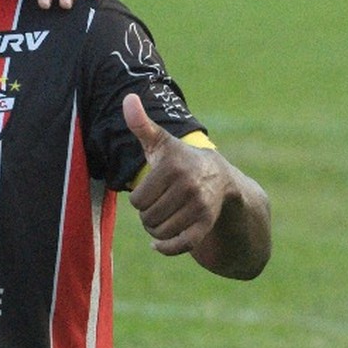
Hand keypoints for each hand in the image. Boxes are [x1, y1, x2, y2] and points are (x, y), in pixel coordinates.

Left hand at [123, 95, 228, 256]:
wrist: (220, 178)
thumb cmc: (180, 160)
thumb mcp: (160, 142)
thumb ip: (141, 124)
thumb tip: (128, 99)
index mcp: (173, 165)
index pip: (138, 200)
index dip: (140, 200)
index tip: (153, 190)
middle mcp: (189, 185)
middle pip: (148, 218)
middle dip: (148, 216)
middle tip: (160, 204)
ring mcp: (200, 205)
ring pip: (160, 233)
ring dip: (157, 231)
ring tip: (165, 217)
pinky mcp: (207, 224)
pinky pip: (179, 246)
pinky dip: (165, 248)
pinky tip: (158, 245)